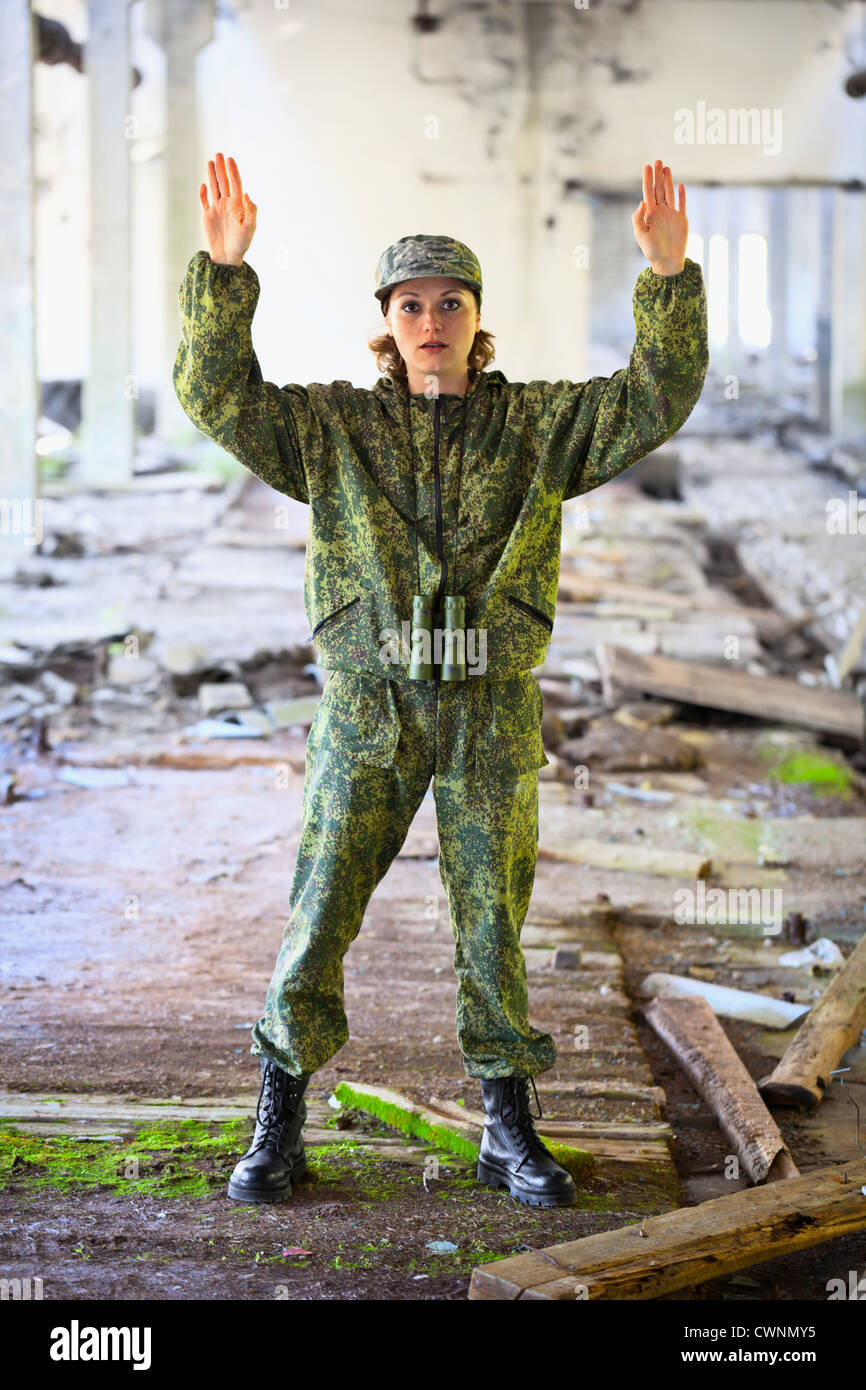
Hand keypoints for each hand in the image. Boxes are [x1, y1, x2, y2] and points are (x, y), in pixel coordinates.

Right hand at [200, 152, 256, 265]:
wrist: (227, 257)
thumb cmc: (241, 244)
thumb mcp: (250, 228)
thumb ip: (251, 211)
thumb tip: (247, 194)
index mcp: (238, 205)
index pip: (235, 184)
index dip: (233, 171)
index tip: (230, 159)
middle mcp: (227, 204)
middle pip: (223, 182)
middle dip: (221, 168)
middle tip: (218, 154)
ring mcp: (217, 209)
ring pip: (214, 188)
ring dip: (212, 175)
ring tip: (210, 162)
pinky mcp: (207, 215)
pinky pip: (204, 201)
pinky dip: (203, 193)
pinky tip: (203, 185)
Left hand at [632, 160, 687, 274]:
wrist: (667, 262)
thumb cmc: (651, 251)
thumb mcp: (641, 235)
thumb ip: (638, 218)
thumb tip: (642, 202)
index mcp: (650, 214)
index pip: (648, 192)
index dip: (647, 179)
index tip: (647, 166)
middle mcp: (660, 211)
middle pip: (659, 189)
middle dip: (658, 175)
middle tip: (658, 161)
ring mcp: (671, 214)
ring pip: (669, 193)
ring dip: (668, 181)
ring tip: (666, 168)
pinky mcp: (681, 220)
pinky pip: (681, 204)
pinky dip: (681, 195)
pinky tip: (680, 185)